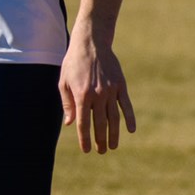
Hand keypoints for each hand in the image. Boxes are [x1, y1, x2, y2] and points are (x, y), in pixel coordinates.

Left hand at [59, 31, 136, 153]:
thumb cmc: (73, 62)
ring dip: (114, 134)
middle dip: (100, 140)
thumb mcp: (64, 82)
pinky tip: (131, 130)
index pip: (84, 123)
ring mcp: (111, 90)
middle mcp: (98, 95)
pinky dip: (130, 118)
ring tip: (112, 146)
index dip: (85, 139)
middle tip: (101, 151)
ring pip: (114, 118)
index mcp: (82, 95)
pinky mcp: (120, 85)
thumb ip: (67, 103)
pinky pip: (126, 105)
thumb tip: (71, 123)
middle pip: (100, 124)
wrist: (91, 42)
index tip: (86, 150)